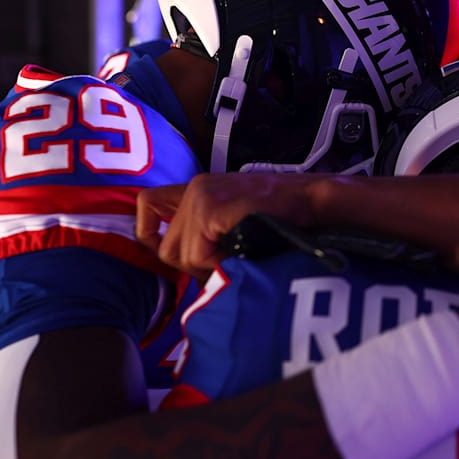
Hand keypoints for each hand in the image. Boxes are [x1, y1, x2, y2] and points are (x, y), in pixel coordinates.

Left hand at [136, 172, 320, 275]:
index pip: (147, 204)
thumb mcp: (236, 218)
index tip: (171, 252)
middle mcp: (194, 188)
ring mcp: (201, 196)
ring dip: (209, 267)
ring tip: (237, 256)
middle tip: (223, 264)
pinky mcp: (211, 208)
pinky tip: (241, 253)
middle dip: (193, 266)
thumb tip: (189, 270)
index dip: (148, 234)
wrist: (311, 201)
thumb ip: (210, 233)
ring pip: (181, 256)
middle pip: (167, 247)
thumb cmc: (282, 216)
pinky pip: (198, 254)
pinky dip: (218, 264)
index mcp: (198, 189)